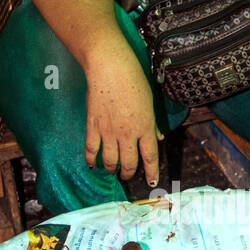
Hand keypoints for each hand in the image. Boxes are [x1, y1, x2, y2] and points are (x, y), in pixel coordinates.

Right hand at [84, 51, 162, 185]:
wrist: (110, 69)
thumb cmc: (133, 81)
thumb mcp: (149, 102)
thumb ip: (153, 123)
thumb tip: (158, 137)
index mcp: (145, 127)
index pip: (150, 156)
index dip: (152, 172)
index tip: (151, 181)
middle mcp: (128, 134)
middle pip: (129, 163)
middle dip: (128, 173)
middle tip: (127, 175)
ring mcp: (109, 132)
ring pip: (110, 161)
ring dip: (111, 169)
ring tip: (112, 170)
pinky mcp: (93, 126)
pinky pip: (91, 149)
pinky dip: (91, 160)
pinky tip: (92, 164)